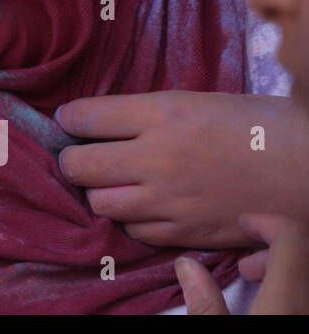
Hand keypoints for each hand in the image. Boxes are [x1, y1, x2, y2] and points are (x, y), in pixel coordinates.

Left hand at [56, 92, 308, 247]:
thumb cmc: (264, 126)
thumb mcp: (201, 101)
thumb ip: (151, 114)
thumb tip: (104, 121)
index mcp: (164, 114)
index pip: (83, 117)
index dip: (69, 119)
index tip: (70, 121)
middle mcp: (158, 158)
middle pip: (77, 165)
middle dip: (73, 159)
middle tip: (81, 155)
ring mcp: (170, 200)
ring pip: (99, 203)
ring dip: (100, 192)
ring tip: (112, 182)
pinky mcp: (187, 232)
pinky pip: (135, 231)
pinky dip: (132, 219)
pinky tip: (145, 206)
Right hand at [176, 214, 308, 313]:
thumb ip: (205, 303)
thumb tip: (187, 265)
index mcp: (287, 300)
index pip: (291, 237)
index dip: (266, 222)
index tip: (242, 222)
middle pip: (303, 250)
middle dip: (273, 246)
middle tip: (245, 265)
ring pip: (306, 270)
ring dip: (284, 265)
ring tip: (255, 283)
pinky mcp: (308, 317)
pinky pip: (306, 287)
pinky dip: (292, 280)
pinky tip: (272, 303)